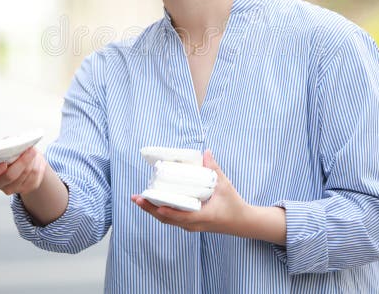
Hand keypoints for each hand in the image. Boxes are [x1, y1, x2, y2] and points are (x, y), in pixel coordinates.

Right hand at [0, 146, 46, 195]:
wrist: (24, 158)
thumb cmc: (10, 151)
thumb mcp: (4, 145)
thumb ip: (4, 145)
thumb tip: (11, 145)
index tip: (4, 163)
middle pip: (9, 177)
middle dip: (21, 162)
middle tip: (30, 150)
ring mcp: (11, 189)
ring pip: (24, 175)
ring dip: (30, 161)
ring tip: (33, 151)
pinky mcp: (25, 189)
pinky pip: (33, 177)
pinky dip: (36, 165)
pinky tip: (36, 158)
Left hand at [131, 150, 249, 235]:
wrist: (242, 222)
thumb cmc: (234, 204)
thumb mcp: (225, 185)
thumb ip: (214, 168)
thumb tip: (206, 152)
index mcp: (203, 216)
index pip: (180, 216)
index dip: (166, 210)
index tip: (154, 204)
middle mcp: (193, 224)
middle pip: (167, 219)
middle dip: (150, 209)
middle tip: (136, 198)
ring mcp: (191, 226)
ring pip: (167, 220)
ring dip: (152, 211)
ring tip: (140, 200)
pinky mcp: (191, 224)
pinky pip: (172, 219)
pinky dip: (161, 212)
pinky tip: (154, 203)